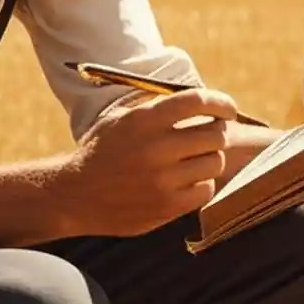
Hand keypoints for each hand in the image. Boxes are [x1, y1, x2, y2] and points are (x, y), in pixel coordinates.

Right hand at [52, 88, 237, 236]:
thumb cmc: (100, 151)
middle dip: (216, 133)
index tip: (228, 109)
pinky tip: (186, 181)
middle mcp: (156, 147)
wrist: (75, 194)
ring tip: (193, 161)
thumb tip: (195, 97)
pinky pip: (206, 189)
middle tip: (209, 137)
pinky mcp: (167, 205)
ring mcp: (163, 178)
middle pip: (214, 134)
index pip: (198, 101)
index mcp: (144, 119)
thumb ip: (153, 105)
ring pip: (213, 162)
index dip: (221, 103)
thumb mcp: (119, 118)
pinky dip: (201, 184)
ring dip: (208, 160)